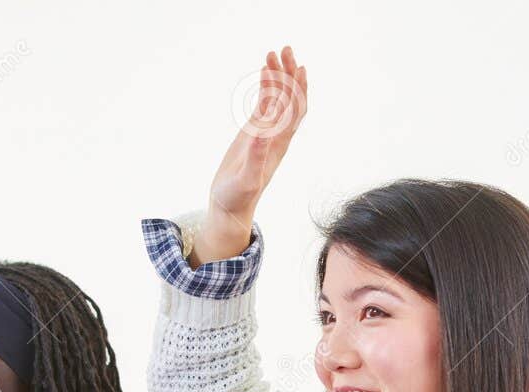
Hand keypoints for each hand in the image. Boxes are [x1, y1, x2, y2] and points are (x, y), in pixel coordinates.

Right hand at [190, 46, 307, 265]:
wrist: (230, 205)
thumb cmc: (238, 197)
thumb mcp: (247, 179)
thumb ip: (257, 158)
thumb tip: (264, 134)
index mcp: (278, 145)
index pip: (294, 111)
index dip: (298, 89)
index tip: (297, 66)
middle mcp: (277, 136)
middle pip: (290, 99)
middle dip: (290, 74)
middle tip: (285, 48)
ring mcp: (266, 132)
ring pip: (278, 99)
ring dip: (278, 76)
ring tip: (273, 52)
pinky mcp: (255, 132)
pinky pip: (265, 104)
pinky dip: (266, 87)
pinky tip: (264, 71)